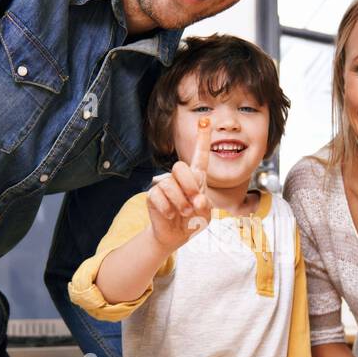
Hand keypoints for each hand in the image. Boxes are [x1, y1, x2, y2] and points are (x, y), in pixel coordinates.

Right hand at [147, 117, 213, 251]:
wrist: (175, 235)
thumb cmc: (192, 220)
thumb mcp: (204, 213)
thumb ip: (204, 204)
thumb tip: (197, 199)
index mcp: (196, 177)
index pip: (200, 155)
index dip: (202, 138)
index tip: (205, 121)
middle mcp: (179, 177)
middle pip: (181, 167)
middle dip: (190, 186)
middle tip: (194, 204)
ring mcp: (164, 184)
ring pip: (170, 185)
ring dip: (180, 203)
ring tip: (184, 213)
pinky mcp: (152, 195)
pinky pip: (159, 197)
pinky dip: (168, 210)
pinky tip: (170, 215)